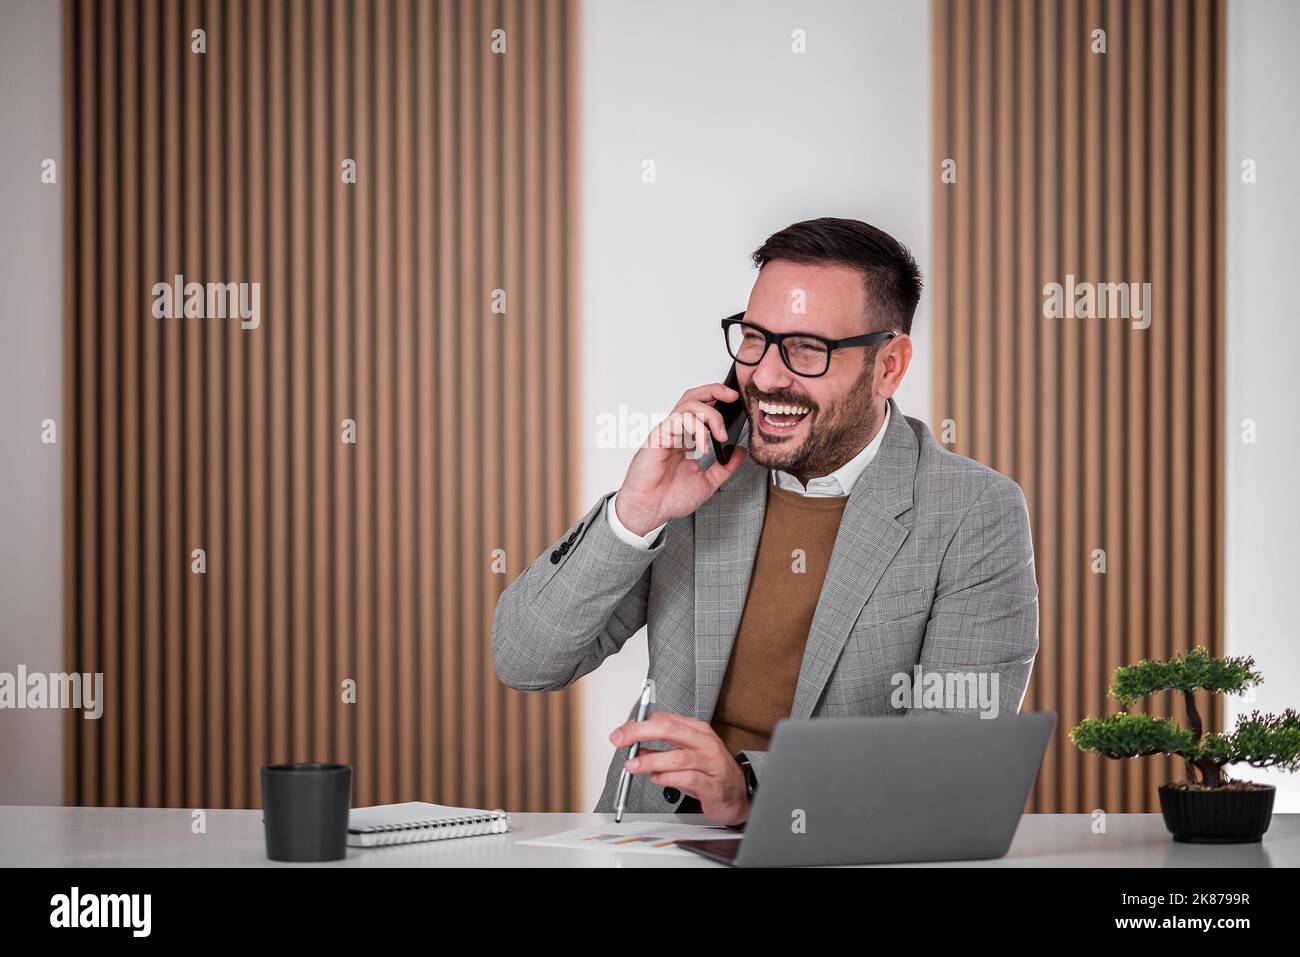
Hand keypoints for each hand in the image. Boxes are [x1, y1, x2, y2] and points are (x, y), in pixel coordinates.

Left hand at [610, 711, 750, 825]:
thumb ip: (662, 749)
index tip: (621, 733)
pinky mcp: (713, 784)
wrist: (737, 795)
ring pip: (677, 756)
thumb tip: (634, 745)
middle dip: (641, 732)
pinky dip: (668, 778)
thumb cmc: (710, 772)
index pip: (664, 719)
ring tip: (633, 765)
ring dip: (651, 760)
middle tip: (621, 740)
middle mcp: (705, 742)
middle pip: (670, 729)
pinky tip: (656, 779)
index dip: (639, 724)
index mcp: (697, 730)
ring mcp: (711, 762)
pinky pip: (688, 779)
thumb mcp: (686, 754)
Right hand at [614, 383, 748, 535]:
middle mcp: (675, 432)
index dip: (719, 400)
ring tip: (720, 435)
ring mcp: (667, 432)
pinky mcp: (658, 436)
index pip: (702, 408)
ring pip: (689, 404)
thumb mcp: (708, 482)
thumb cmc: (669, 498)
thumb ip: (725, 467)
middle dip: (715, 391)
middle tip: (732, 397)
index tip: (737, 403)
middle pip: (694, 396)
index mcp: (685, 439)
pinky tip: (703, 447)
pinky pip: (679, 419)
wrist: (650, 511)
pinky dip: (697, 429)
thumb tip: (739, 451)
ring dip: (711, 415)